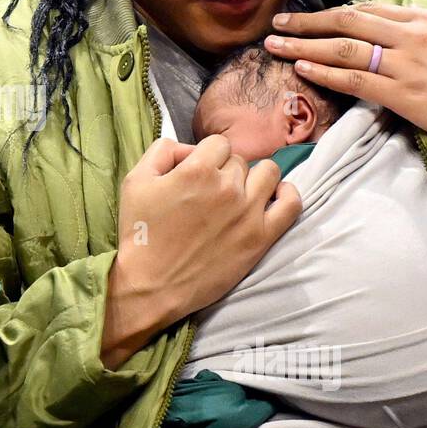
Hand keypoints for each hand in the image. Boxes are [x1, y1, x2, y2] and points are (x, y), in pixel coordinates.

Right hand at [103, 135, 300, 368]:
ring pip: (268, 173)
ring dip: (254, 178)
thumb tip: (189, 149)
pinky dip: (287, 194)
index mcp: (198, 169)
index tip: (197, 174)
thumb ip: (163, 151)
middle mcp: (228, 186)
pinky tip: (273, 197)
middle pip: (240, 161)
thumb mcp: (135, 180)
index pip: (219, 144)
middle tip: (208, 194)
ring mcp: (249, 212)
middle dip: (224, 171)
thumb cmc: (139, 232)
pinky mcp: (261, 237)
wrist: (151, 284)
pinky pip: (291, 204)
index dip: (206, 156)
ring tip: (238, 195)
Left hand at [266, 2, 426, 153]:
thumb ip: (419, 33)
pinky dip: (323, 72)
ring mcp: (405, 64)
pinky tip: (301, 69)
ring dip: (303, 45)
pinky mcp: (402, 93)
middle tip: (277, 22)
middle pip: (346, 22)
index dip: (331, 13)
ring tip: (275, 45)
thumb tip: (388, 29)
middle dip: (306, 22)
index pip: (366, 10)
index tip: (307, 16)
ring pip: (342, 48)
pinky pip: (353, 79)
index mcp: (424, 19)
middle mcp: (412, 35)